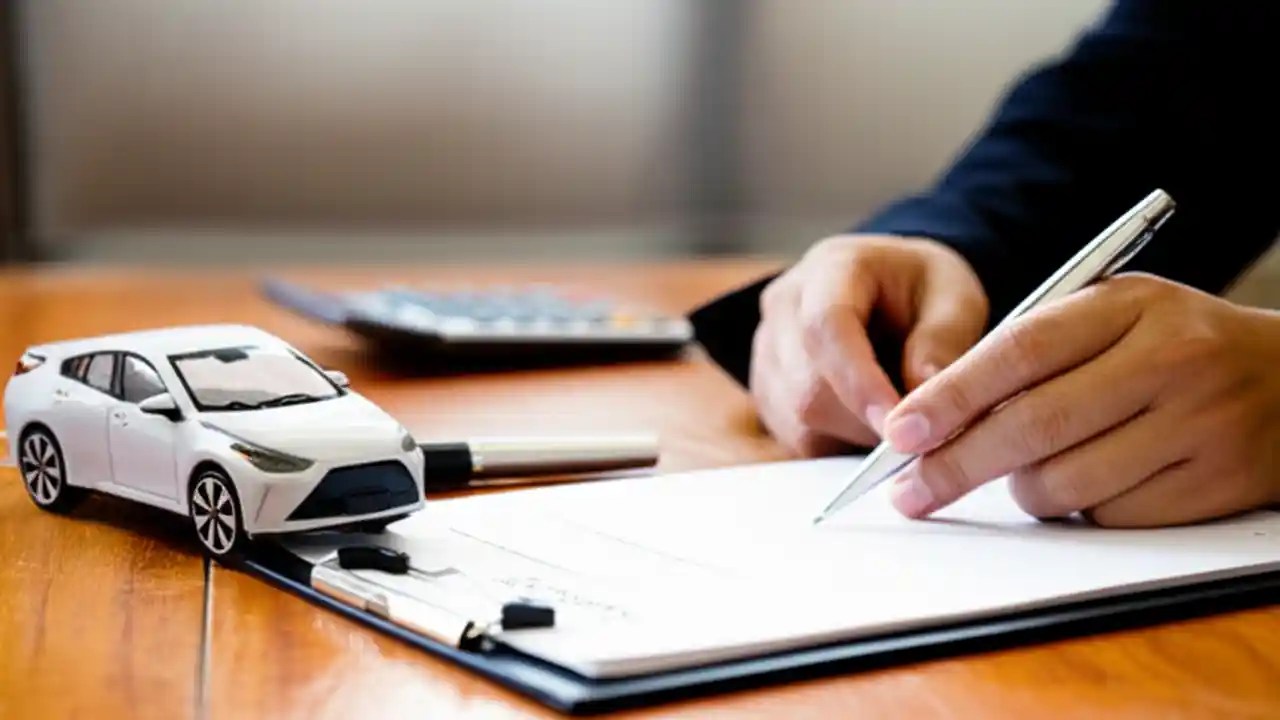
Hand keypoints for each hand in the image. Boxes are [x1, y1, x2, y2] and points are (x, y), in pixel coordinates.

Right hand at [750, 235, 988, 455]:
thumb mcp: (955, 298)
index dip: (858, 382)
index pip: (825, 326)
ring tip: (896, 414)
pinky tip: (868, 418)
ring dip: (855, 435)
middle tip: (920, 431)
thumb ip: (941, 344)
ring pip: (799, 419)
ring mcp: (767, 349)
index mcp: (831, 267)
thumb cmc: (923, 290)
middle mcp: (784, 305)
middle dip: (866, 421)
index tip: (898, 426)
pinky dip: (840, 442)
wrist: (892, 288)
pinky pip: (797, 436)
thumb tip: (918, 407)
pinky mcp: (767, 388)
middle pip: (807, 385)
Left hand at [882, 273, 1279, 526]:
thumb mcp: (1115, 317)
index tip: (899, 431)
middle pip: (1032, 425)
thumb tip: (935, 415)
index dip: (950, 395)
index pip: (1019, 351)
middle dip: (955, 465)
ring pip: (1063, 482)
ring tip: (1028, 470)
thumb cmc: (1175, 346)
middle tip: (909, 490)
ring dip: (1023, 488)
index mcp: (1131, 305)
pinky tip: (1095, 481)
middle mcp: (1169, 360)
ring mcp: (1197, 425)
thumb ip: (1034, 351)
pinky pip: (1108, 516)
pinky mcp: (1213, 485)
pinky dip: (1081, 509)